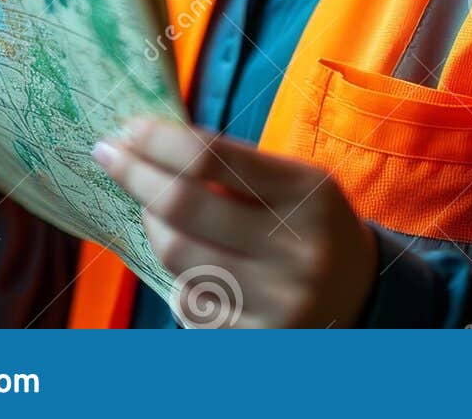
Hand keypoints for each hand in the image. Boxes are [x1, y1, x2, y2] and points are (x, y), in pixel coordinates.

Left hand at [91, 115, 377, 327]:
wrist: (362, 299)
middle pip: (183, 208)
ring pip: (178, 258)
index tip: (126, 128)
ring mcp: (276, 303)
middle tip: (108, 154)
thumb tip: (151, 142)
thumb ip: (235, 167)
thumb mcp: (295, 183)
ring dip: (151, 223)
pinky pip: (189, 305)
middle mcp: (295, 250)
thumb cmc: (312, 225)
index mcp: (308, 194)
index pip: (211, 158)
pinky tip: (186, 261)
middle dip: (136, 175)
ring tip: (148, 205)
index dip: (158, 140)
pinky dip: (178, 276)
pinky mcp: (257, 343)